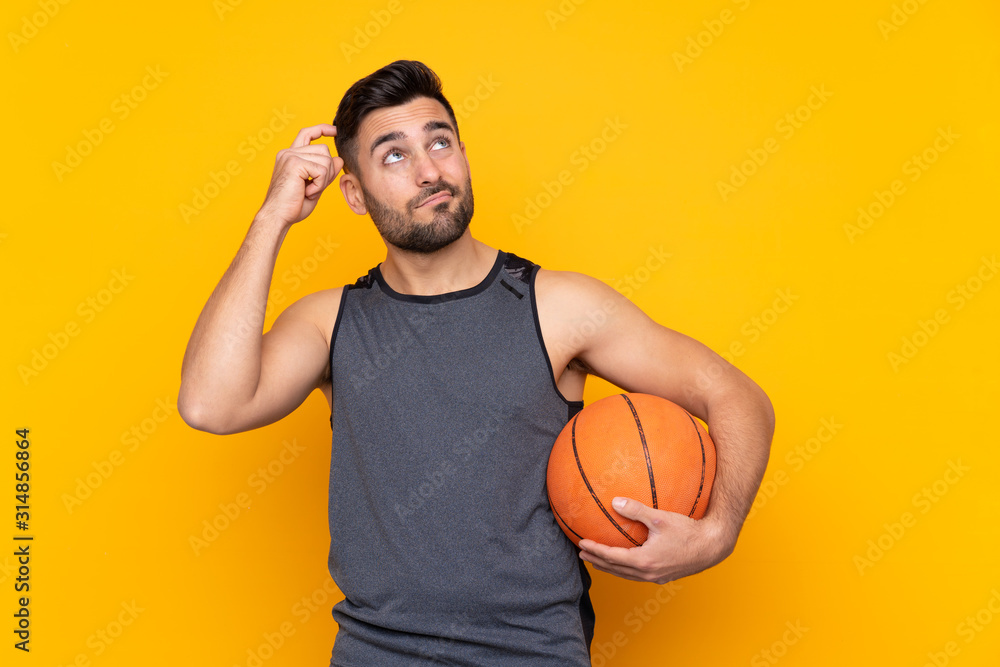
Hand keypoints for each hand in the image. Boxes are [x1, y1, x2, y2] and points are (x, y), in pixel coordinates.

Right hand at [255, 124, 342, 227]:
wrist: (277, 217)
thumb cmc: (293, 206)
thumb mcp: (315, 186)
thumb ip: (326, 172)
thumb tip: (339, 159)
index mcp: (291, 156)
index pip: (307, 133)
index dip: (322, 129)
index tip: (334, 131)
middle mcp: (289, 152)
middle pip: (324, 149)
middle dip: (327, 171)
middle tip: (314, 189)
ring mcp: (290, 156)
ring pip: (326, 160)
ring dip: (324, 180)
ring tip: (309, 191)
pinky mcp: (294, 163)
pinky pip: (322, 170)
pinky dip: (320, 185)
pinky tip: (307, 192)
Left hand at [577, 496, 734, 583]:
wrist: (712, 547)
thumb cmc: (688, 532)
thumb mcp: (660, 518)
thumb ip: (636, 510)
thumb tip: (614, 502)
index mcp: (644, 561)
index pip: (612, 557)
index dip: (595, 550)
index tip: (581, 543)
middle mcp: (648, 573)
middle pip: (615, 569)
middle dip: (597, 561)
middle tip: (583, 554)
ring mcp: (656, 577)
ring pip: (626, 575)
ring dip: (610, 567)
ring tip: (598, 559)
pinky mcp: (663, 576)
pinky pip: (637, 575)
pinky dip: (624, 569)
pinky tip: (625, 560)